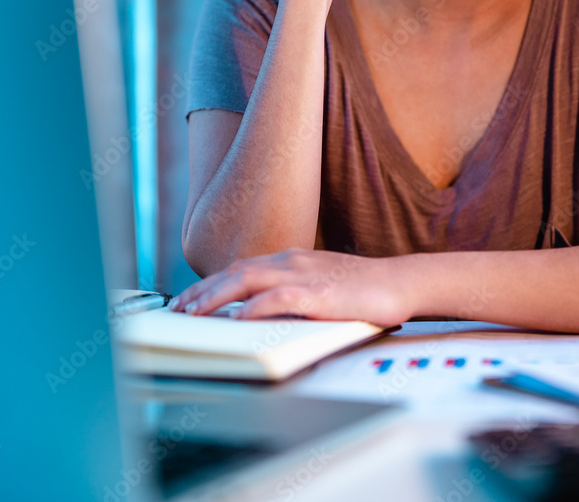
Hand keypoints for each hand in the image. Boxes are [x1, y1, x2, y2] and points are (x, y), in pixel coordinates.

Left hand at [168, 248, 411, 326]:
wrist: (399, 282)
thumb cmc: (363, 288)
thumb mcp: (318, 285)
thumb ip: (290, 293)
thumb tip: (260, 310)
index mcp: (291, 260)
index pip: (240, 268)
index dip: (211, 283)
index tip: (190, 299)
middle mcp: (291, 262)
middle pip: (235, 271)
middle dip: (202, 291)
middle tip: (179, 309)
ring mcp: (303, 275)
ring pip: (247, 279)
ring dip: (216, 296)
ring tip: (194, 313)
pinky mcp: (317, 294)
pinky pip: (277, 298)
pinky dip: (253, 307)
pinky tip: (238, 318)